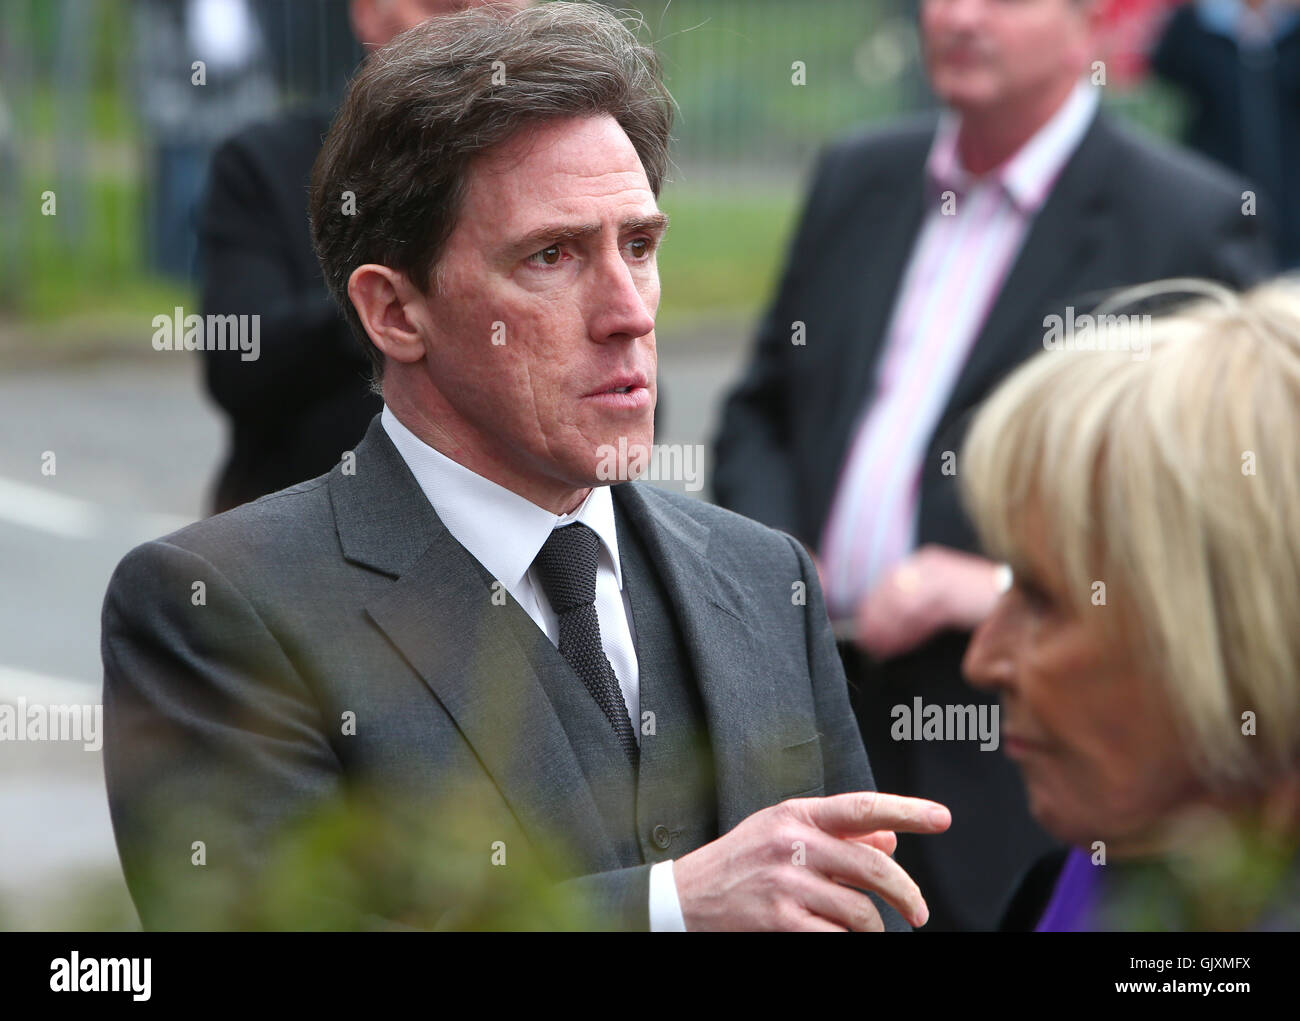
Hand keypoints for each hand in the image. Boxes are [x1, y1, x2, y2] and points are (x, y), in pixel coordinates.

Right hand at [672, 791, 950, 930]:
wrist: (685, 899)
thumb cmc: (739, 863)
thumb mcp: (782, 834)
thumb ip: (837, 834)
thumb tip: (890, 836)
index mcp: (796, 814)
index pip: (861, 806)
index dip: (907, 809)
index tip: (942, 818)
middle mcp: (792, 842)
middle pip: (873, 865)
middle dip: (906, 894)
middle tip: (918, 912)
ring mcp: (785, 882)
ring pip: (860, 909)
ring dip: (873, 928)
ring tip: (869, 931)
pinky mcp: (779, 920)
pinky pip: (836, 936)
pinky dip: (847, 940)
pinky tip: (840, 936)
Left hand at [854, 545, 1002, 660]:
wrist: (1024, 597)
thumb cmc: (982, 601)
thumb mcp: (946, 594)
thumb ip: (920, 603)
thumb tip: (886, 622)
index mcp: (927, 562)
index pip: (889, 581)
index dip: (873, 605)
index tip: (863, 626)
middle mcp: (930, 565)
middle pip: (891, 592)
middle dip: (876, 619)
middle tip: (867, 642)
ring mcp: (941, 578)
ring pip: (902, 605)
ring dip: (888, 630)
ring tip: (878, 648)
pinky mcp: (952, 594)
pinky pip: (919, 616)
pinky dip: (905, 633)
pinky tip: (897, 646)